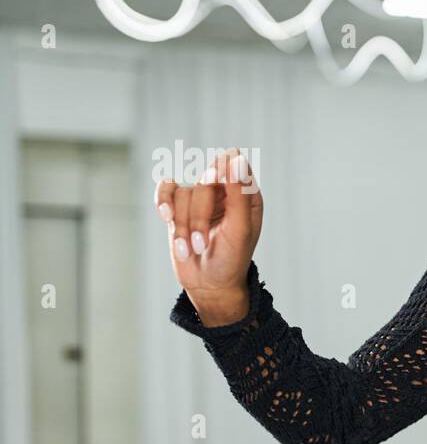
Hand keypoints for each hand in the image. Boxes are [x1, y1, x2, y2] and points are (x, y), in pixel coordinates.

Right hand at [154, 147, 262, 299]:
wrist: (209, 285)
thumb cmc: (231, 259)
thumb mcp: (239, 229)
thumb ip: (238, 194)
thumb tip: (235, 158)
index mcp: (246, 194)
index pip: (233, 160)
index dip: (221, 170)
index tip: (215, 183)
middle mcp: (224, 192)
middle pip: (205, 179)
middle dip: (199, 215)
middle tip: (203, 244)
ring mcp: (200, 199)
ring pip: (183, 193)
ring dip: (184, 226)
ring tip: (193, 249)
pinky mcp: (179, 207)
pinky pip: (166, 190)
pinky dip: (163, 203)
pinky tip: (165, 217)